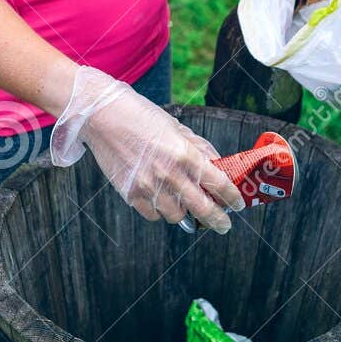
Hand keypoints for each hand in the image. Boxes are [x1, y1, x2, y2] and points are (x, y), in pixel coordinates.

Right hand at [49, 67, 245, 232]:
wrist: (102, 116)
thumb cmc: (141, 116)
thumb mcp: (177, 127)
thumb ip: (199, 148)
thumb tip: (219, 166)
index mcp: (184, 153)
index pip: (218, 183)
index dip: (232, 197)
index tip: (237, 205)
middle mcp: (169, 173)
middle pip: (202, 208)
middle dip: (217, 220)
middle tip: (223, 225)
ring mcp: (148, 186)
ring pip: (177, 217)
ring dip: (185, 214)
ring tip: (185, 206)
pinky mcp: (130, 194)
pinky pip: (153, 215)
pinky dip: (160, 211)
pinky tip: (161, 200)